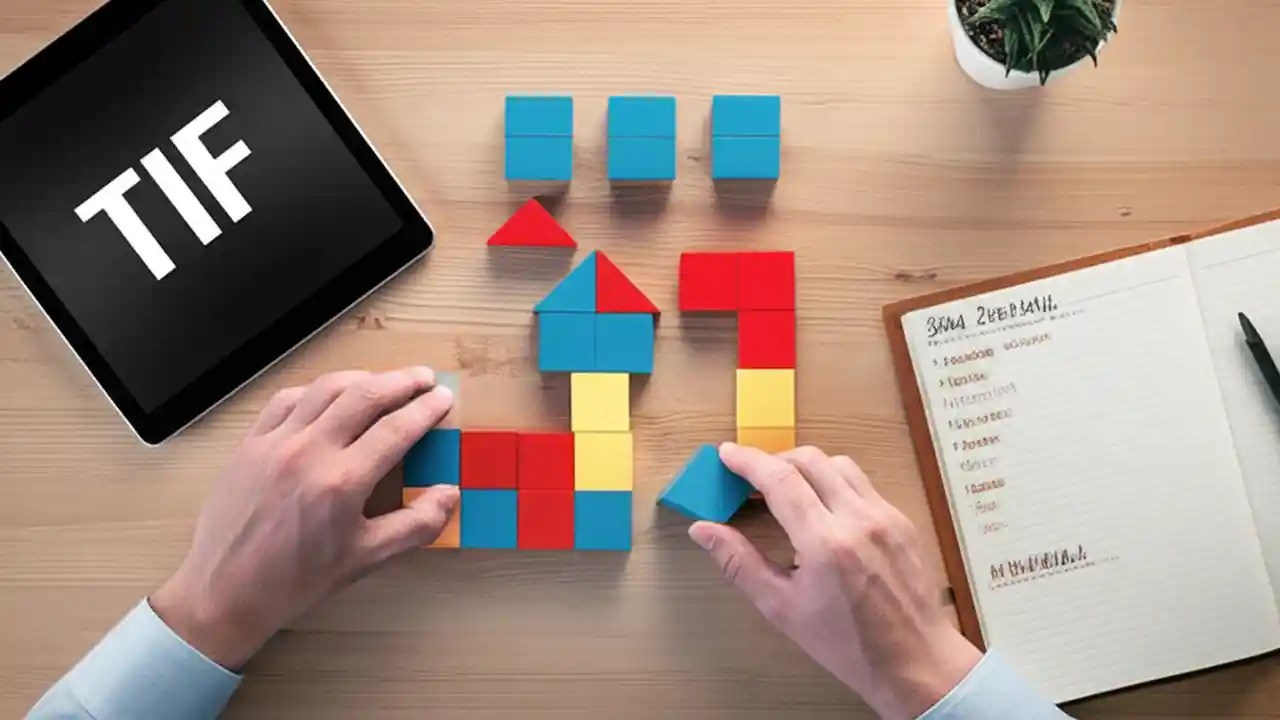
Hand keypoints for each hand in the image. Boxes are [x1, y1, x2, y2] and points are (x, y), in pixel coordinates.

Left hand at [151, 366, 457, 669]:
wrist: (225, 592)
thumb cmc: (297, 581)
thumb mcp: (365, 559)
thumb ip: (415, 525)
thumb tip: (450, 494)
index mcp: (341, 483)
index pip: (396, 430)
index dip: (426, 409)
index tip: (444, 398)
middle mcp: (309, 452)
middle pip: (365, 396)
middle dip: (401, 382)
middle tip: (425, 378)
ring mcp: (275, 443)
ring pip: (326, 388)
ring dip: (362, 378)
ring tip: (385, 381)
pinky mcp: (250, 443)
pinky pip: (287, 400)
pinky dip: (317, 390)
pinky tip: (331, 394)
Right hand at [689, 444, 980, 719]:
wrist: (916, 661)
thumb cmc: (847, 644)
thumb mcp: (782, 608)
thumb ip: (739, 563)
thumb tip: (702, 530)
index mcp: (825, 543)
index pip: (780, 480)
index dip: (748, 461)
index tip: (726, 454)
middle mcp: (859, 519)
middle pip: (809, 459)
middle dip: (774, 459)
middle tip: (752, 477)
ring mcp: (886, 516)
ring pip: (839, 464)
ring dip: (807, 467)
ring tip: (787, 490)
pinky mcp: (902, 520)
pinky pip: (862, 484)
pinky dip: (835, 483)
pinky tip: (824, 510)